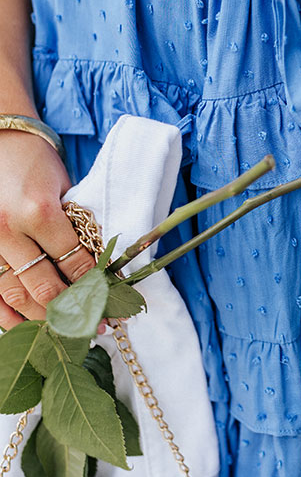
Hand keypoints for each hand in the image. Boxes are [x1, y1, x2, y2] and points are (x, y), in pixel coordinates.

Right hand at [0, 131, 95, 329]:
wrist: (0, 143)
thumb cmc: (37, 164)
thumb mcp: (63, 191)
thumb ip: (74, 229)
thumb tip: (98, 269)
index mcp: (38, 210)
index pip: (73, 261)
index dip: (95, 286)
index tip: (113, 302)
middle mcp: (9, 231)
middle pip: (44, 286)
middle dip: (74, 311)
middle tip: (98, 327)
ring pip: (15, 297)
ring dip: (44, 319)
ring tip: (69, 334)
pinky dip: (8, 318)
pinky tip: (28, 329)